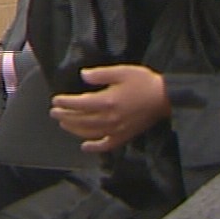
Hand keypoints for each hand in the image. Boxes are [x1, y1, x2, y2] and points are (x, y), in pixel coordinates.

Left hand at [48, 64, 169, 153]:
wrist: (165, 98)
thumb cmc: (144, 82)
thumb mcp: (121, 71)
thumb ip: (100, 74)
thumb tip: (82, 76)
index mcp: (107, 101)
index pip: (79, 104)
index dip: (65, 103)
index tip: (55, 101)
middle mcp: (109, 118)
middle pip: (81, 119)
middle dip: (65, 116)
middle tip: (54, 113)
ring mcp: (116, 129)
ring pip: (89, 132)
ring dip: (74, 129)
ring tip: (64, 124)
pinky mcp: (124, 136)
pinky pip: (106, 145)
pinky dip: (94, 147)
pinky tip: (85, 147)